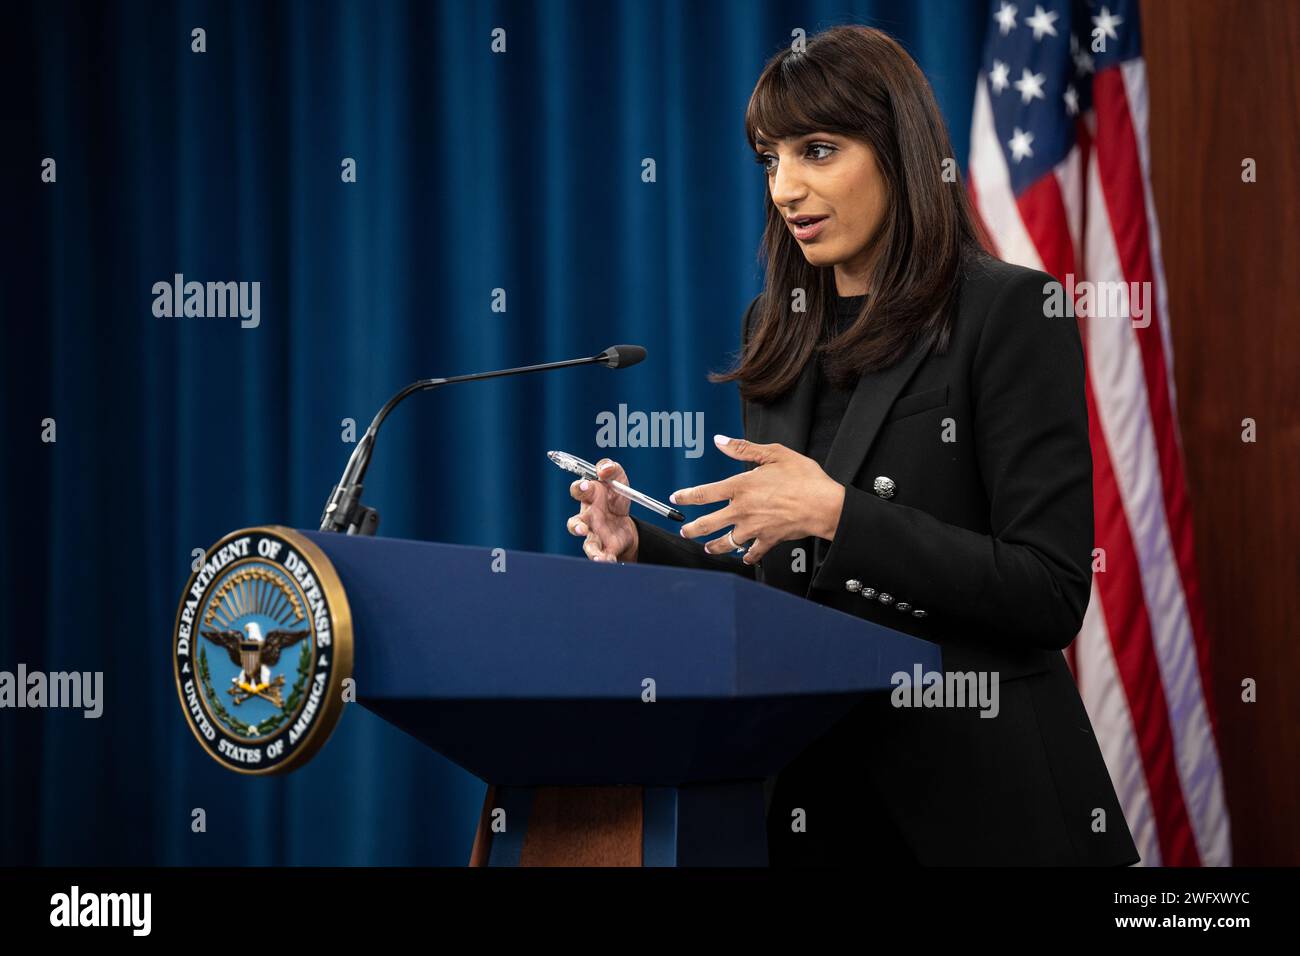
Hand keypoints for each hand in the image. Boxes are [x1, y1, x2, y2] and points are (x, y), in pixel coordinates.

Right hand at [567, 458, 638, 562]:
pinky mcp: (605, 549)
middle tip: (582, 528)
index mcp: (589, 498)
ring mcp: (595, 535)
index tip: (585, 485)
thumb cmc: (614, 499)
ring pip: (587, 544)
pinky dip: (604, 560)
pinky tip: (608, 561)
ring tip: (596, 555)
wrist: (625, 523)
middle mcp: (588, 518)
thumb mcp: (618, 479)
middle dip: (577, 526)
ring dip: (591, 551)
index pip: (578, 491)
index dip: (579, 488)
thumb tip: (604, 469)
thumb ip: (611, 468)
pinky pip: (603, 556)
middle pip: (576, 523)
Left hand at [672, 435, 845, 563]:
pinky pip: (753, 553)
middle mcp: (743, 510)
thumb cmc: (804, 479)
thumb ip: (744, 448)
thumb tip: (720, 440)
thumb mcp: (774, 454)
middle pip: (708, 524)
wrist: (824, 505)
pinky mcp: (768, 540)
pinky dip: (747, 557)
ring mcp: (754, 528)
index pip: (705, 493)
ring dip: (714, 546)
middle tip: (685, 530)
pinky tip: (744, 557)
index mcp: (741, 487)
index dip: (687, 496)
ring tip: (707, 547)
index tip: (677, 498)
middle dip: (692, 529)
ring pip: (726, 542)